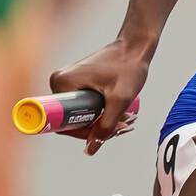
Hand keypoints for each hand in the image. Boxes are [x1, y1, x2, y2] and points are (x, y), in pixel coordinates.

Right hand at [49, 39, 150, 155]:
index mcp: (62, 84)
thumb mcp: (119, 99)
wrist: (136, 46)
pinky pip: (83, 106)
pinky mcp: (76, 82)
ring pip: (80, 114)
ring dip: (101, 121)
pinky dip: (100, 113)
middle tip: (122, 126)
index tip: (108, 131)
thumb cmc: (128, 68)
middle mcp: (59, 82)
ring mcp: (67, 82)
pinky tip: (120, 115)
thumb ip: (106, 125)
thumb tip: (91, 149)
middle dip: (96, 128)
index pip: (63, 122)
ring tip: (126, 119)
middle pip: (71, 119)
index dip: (84, 133)